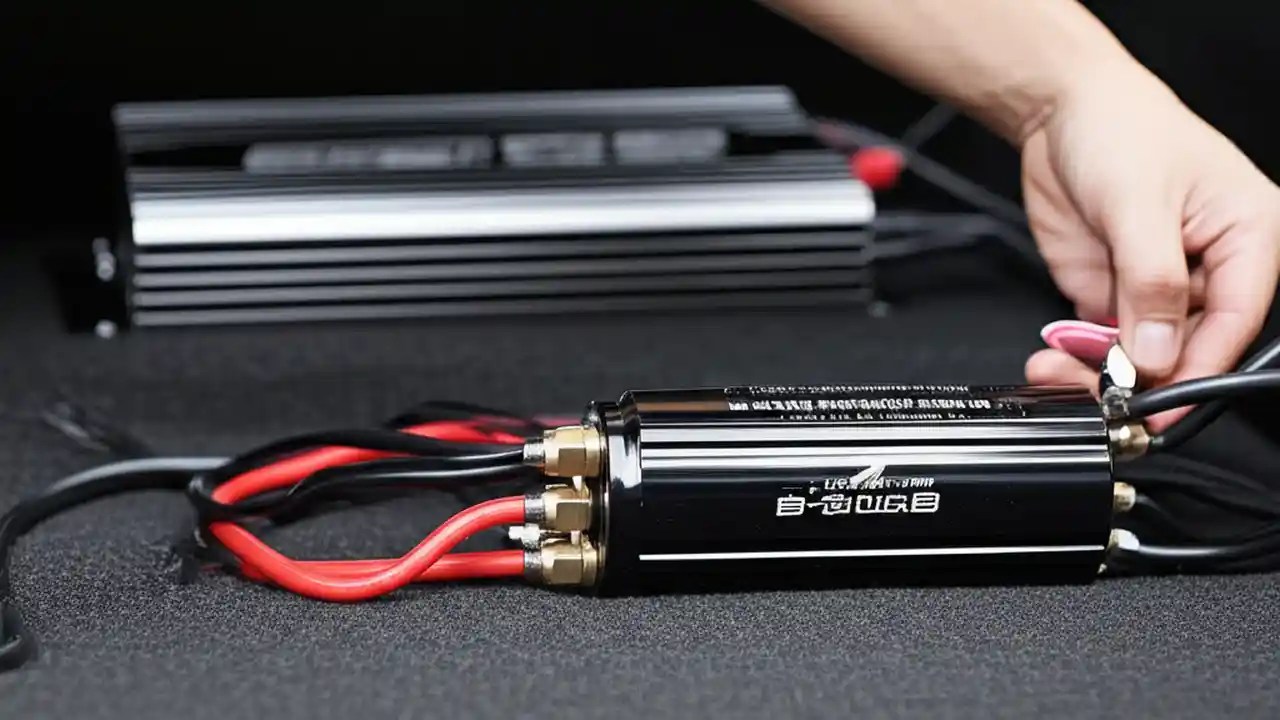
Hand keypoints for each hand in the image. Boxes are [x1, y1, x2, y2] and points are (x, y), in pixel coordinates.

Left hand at [1020, 64, 1279, 429]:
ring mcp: (1158, 284)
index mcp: (1250, 236)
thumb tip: (1159, 353)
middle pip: (1188, 348)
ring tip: (1059, 369)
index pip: (1235, 323)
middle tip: (1099, 393)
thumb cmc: (1121, 129)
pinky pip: (1102, 342)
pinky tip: (1053, 358)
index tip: (1162, 407)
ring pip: (1143, 354)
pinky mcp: (1115, 292)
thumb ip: (1151, 283)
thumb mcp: (1139, 205)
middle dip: (1142, 378)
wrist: (1059, 113)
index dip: (1198, 371)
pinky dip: (1078, 357)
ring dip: (1100, 373)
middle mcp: (1210, 267)